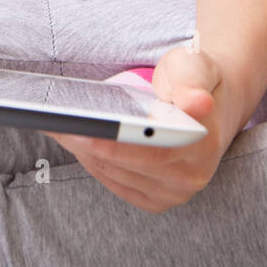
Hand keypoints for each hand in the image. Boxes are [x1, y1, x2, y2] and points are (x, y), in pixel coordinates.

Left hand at [42, 45, 244, 212]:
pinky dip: (92, 161)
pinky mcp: (156, 200)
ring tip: (58, 127)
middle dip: (88, 142)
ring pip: (115, 174)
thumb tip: (196, 103)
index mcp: (204, 143)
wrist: (210, 103)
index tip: (82, 129)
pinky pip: (115, 183)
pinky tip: (75, 140)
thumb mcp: (195, 65)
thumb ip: (192, 81)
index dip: (115, 142)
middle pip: (127, 164)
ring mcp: (173, 193)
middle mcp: (191, 176)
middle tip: (55, 123)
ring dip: (84, 151)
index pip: (153, 150)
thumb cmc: (194, 79)